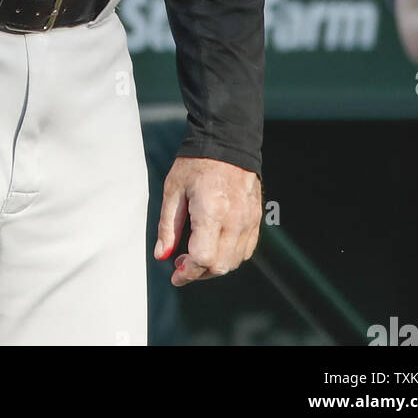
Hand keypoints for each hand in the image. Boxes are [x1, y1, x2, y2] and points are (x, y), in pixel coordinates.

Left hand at [154, 155, 261, 286]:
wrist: (227, 142)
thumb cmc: (196, 163)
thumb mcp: (174, 190)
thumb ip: (167, 225)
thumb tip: (162, 255)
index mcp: (211, 211)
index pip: (202, 258)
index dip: (187, 272)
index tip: (175, 274)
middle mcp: (234, 219)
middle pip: (220, 265)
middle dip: (199, 273)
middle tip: (181, 264)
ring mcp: (248, 220)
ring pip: (234, 261)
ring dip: (214, 266)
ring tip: (196, 255)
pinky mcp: (256, 218)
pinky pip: (246, 250)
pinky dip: (230, 256)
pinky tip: (215, 246)